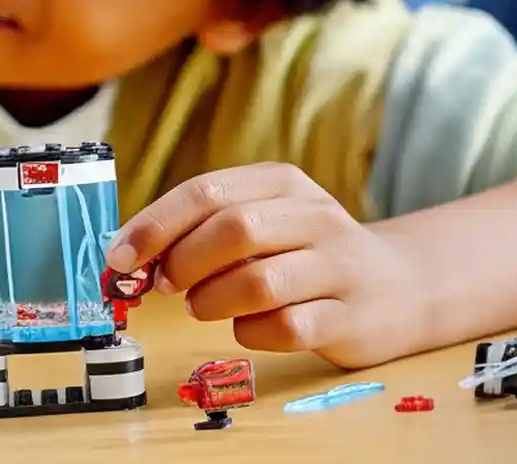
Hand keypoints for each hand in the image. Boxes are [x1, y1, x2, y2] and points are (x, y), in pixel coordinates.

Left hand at [105, 162, 425, 368]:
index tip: (119, 258)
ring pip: (259, 282)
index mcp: (282, 183)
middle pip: (233, 230)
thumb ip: (202, 228)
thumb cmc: (304, 253)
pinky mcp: (350, 317)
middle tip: (165, 285)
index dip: (154, 226)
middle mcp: (314, 216)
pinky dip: (251, 333)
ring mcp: (337, 267)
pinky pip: (286, 329)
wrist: (397, 285)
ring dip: (211, 301)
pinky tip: (247, 327)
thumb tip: (128, 253)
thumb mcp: (262, 220)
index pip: (206, 192)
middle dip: (184, 262)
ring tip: (201, 306)